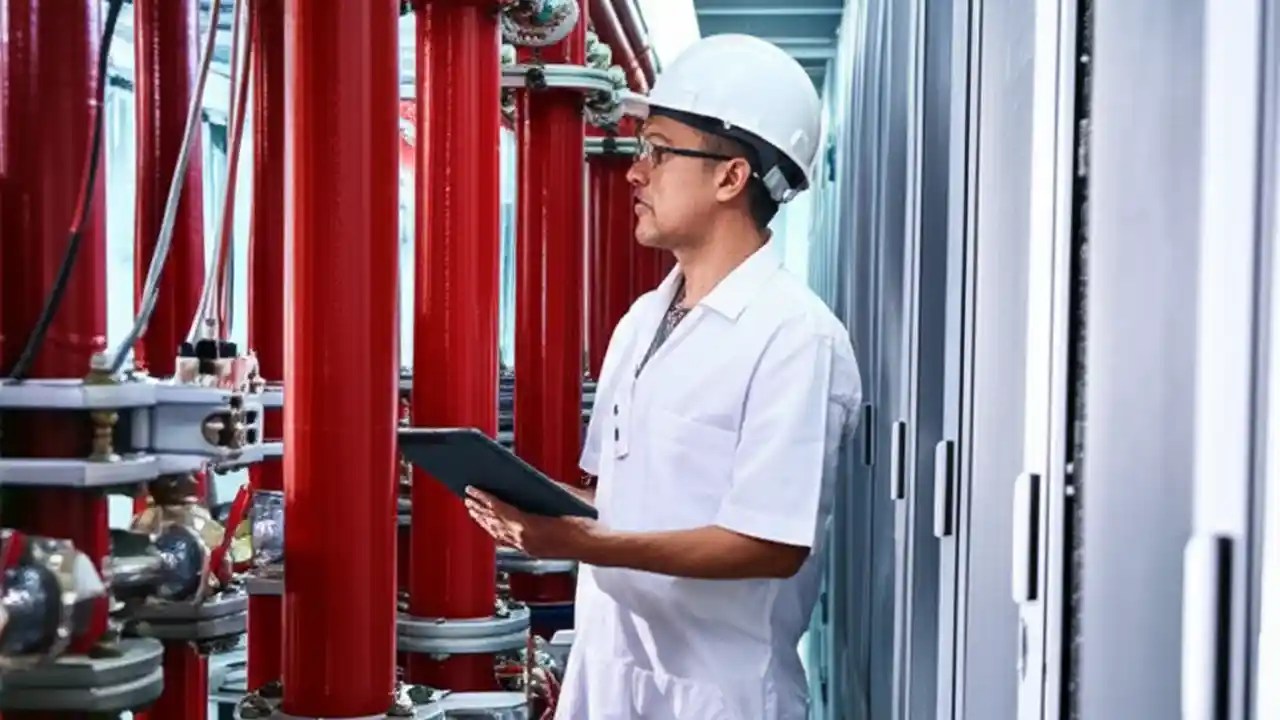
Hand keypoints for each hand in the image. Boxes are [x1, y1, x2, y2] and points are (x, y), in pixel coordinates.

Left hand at [464, 486, 601, 559]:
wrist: (594, 547)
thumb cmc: (584, 524)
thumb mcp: (566, 499)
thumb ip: (549, 489)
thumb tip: (535, 480)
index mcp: (529, 526)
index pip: (499, 509)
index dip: (484, 498)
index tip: (472, 489)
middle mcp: (524, 539)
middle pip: (494, 522)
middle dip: (478, 509)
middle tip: (466, 497)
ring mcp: (527, 547)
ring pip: (498, 534)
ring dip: (484, 521)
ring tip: (473, 510)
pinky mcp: (531, 552)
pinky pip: (506, 541)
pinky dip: (496, 531)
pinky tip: (492, 527)